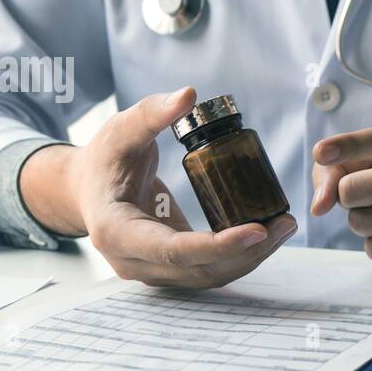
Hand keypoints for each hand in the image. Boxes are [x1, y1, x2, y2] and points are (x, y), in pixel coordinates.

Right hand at [20, 87, 296, 287]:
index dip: (218, 246)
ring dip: (251, 258)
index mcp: (116, 230)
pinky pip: (208, 270)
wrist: (86, 188)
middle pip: (199, 269)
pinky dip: (240, 257)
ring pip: (208, 276)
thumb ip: (153, 113)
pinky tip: (266, 234)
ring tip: (284, 227)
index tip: (258, 231)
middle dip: (248, 252)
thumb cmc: (103, 158)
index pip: (173, 251)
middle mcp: (131, 261)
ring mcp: (149, 270)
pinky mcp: (168, 270)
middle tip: (285, 222)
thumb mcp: (122, 130)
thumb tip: (189, 94)